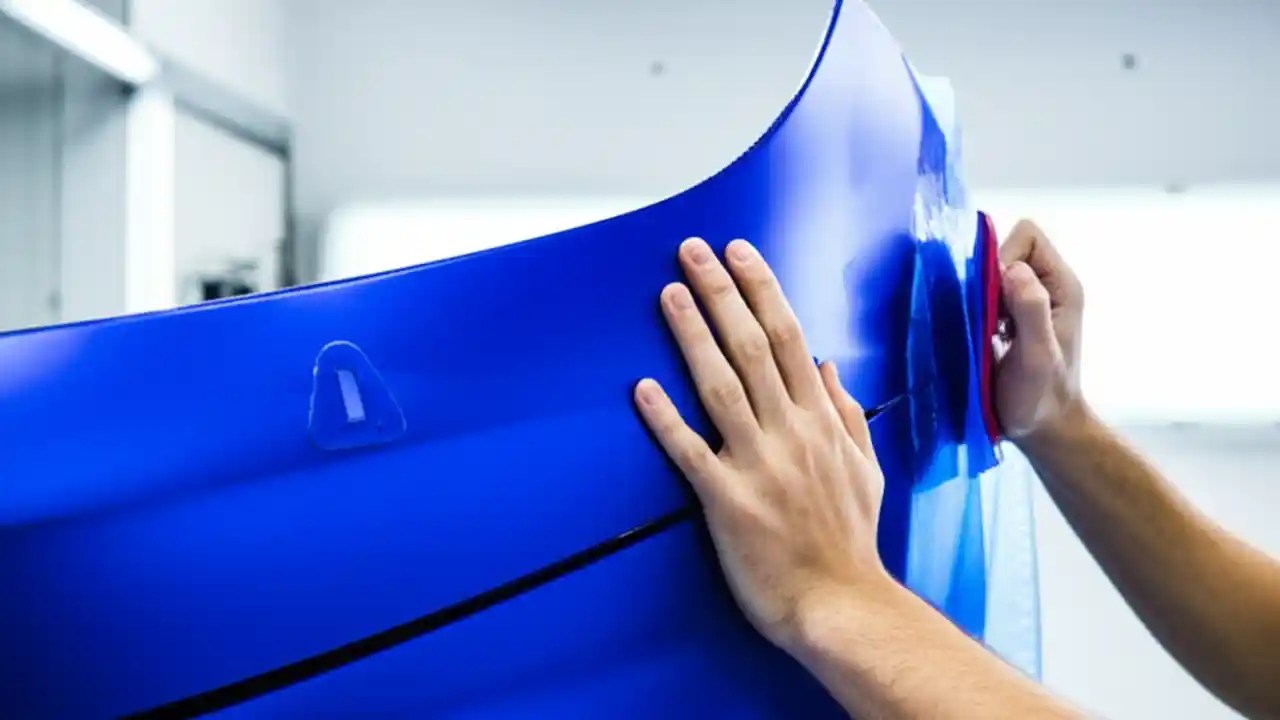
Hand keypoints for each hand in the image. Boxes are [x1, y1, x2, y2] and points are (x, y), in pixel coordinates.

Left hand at [633, 237, 891, 653]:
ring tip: (669, 294)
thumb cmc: (850, 541)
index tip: (739, 252)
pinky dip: (666, 419)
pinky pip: (690, 452)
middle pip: (752, 347)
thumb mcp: (867, 469)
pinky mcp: (727, 502)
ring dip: (692, 336)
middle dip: (722, 292)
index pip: (789, 339)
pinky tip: (642, 387)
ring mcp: (759, 465)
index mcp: (821, 422)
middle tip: (692, 250)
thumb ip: (846, 414)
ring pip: (721, 386)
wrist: (842, 606)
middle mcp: (791, 433)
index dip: (761, 290)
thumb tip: (829, 366)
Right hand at [996, 219, 1087, 441]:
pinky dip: (976, 308)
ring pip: (993, 271)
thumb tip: (1011, 270)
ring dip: (980, 295)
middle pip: (1008, 248)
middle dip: (988, 278)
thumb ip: (1030, 310)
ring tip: (985, 330)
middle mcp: (1046, 286)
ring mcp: (1027, 301)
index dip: (1005, 257)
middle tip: (989, 319)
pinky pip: (985, 292)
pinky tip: (981, 336)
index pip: (1028, 237)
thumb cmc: (1041, 398)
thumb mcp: (1038, 356)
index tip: (995, 299)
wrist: (1042, 430)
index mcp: (1062, 286)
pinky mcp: (1008, 316)